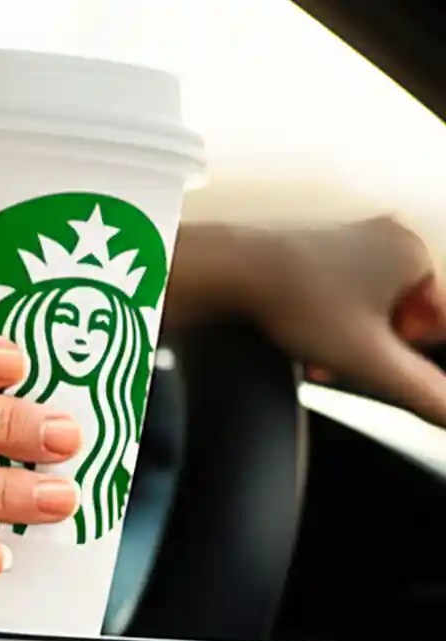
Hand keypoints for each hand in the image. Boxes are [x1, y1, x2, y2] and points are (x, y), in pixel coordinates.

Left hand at [246, 216, 445, 424]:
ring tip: (321, 356)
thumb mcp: (372, 360)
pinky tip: (304, 338)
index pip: (441, 321)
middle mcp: (387, 236)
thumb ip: (425, 392)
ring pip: (369, 309)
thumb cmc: (299, 304)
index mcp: (415, 253)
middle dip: (377, 348)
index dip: (413, 355)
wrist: (228, 271)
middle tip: (347, 362)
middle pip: (404, 316)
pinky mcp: (317, 246)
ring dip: (350, 340)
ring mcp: (351, 237)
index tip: (382, 366)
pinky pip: (341, 295)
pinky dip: (328, 322)